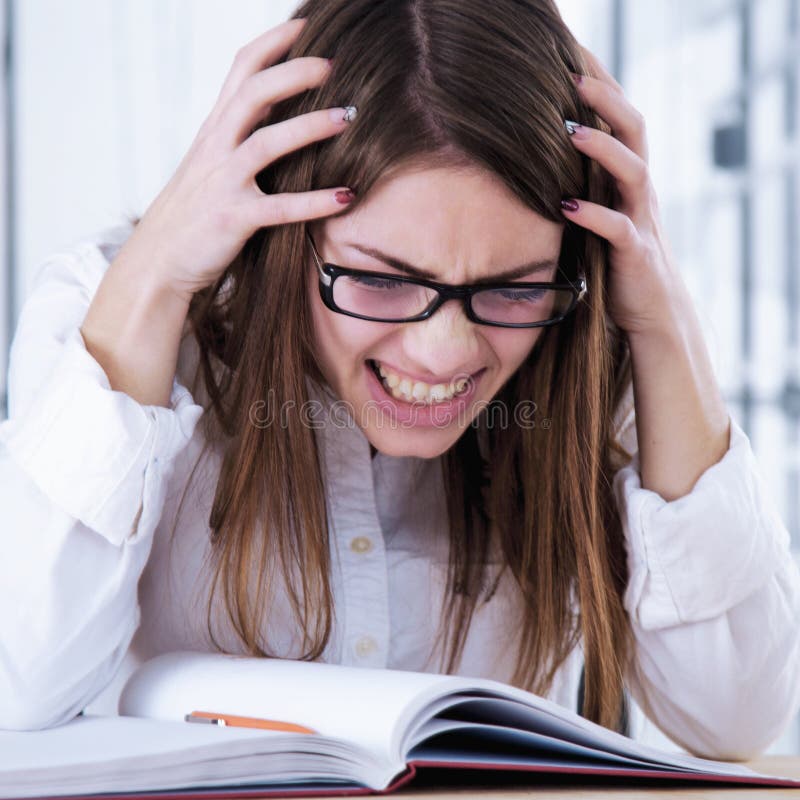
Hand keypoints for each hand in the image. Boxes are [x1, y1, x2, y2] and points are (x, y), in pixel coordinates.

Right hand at [125, 17, 353, 302]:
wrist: (157, 262)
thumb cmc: (189, 216)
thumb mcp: (208, 167)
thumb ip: (236, 138)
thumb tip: (272, 115)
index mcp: (214, 132)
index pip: (240, 71)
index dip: (272, 44)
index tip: (304, 26)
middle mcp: (216, 149)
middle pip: (252, 93)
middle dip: (293, 73)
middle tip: (332, 65)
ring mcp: (223, 182)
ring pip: (266, 143)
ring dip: (308, 127)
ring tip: (347, 117)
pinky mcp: (232, 218)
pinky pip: (280, 207)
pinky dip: (315, 202)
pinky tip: (346, 196)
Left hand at [561, 46, 690, 336]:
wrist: (650, 309)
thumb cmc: (615, 258)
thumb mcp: (598, 211)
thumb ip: (580, 184)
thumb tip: (534, 157)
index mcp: (627, 177)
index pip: (619, 118)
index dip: (601, 84)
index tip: (571, 53)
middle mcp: (638, 190)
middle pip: (634, 129)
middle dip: (607, 99)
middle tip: (572, 75)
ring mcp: (640, 219)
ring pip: (633, 171)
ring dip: (602, 149)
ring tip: (570, 131)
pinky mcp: (635, 253)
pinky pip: (618, 229)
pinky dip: (594, 215)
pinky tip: (565, 207)